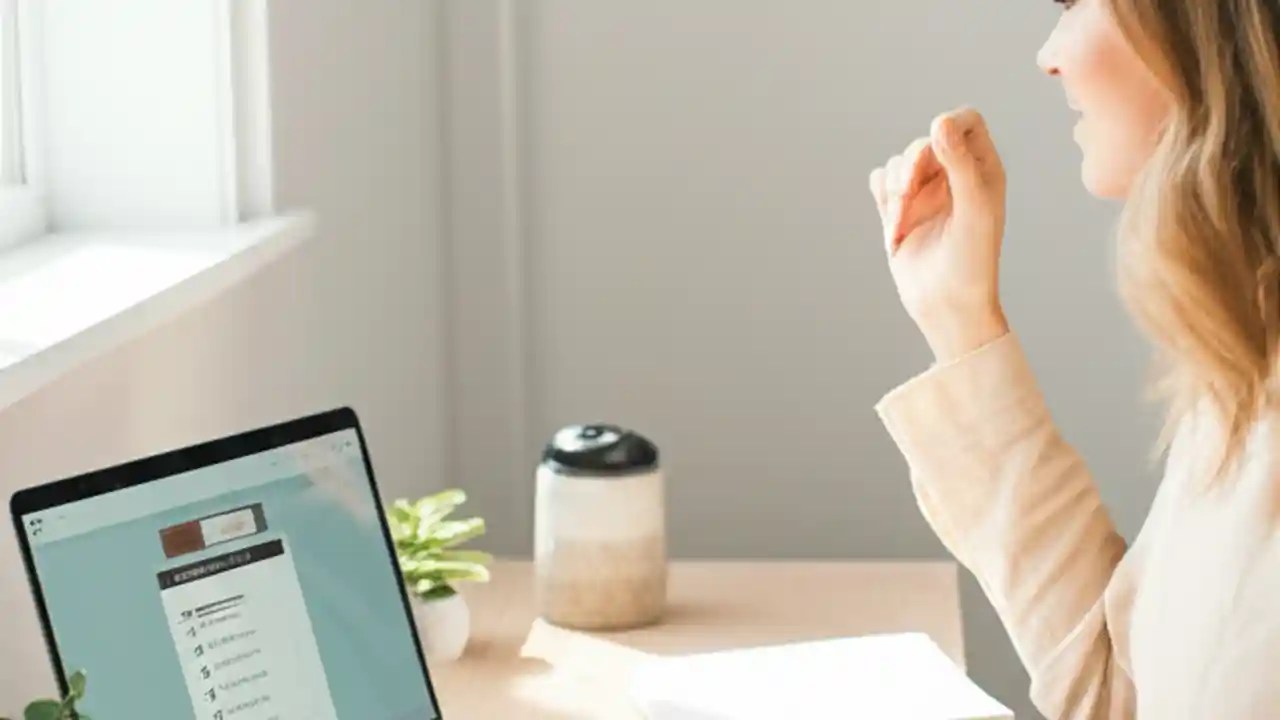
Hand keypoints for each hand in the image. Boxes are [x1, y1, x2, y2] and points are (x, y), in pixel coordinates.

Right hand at [869, 107, 1009, 362]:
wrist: (947, 304)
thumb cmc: (972, 260)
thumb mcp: (974, 208)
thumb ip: (959, 163)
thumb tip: (939, 122)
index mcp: (982, 169)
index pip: (965, 121)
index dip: (946, 125)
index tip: (934, 142)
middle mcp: (953, 175)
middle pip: (924, 142)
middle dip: (910, 166)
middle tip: (906, 194)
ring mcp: (924, 192)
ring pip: (898, 162)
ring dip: (894, 189)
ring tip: (902, 224)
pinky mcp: (898, 209)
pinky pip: (880, 181)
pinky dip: (882, 199)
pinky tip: (894, 227)